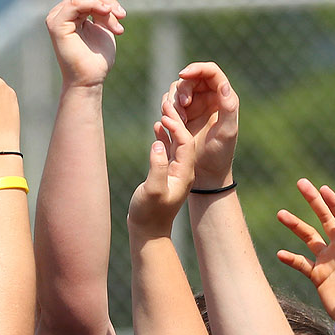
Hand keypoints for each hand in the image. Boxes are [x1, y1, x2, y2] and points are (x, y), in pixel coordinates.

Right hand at [46, 0, 126, 89]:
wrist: (90, 79)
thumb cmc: (97, 58)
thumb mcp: (105, 27)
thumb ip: (103, 10)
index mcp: (72, 12)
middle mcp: (62, 12)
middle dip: (109, 0)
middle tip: (122, 16)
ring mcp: (57, 17)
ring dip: (105, 5)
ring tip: (117, 22)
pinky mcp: (56, 24)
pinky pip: (75, 4)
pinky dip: (93, 4)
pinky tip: (106, 11)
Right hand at [125, 94, 200, 239]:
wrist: (149, 232)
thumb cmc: (149, 214)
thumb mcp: (152, 191)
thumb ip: (157, 167)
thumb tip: (159, 144)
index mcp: (184, 172)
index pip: (185, 142)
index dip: (177, 127)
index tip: (166, 115)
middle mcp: (183, 169)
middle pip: (184, 138)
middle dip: (176, 120)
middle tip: (167, 103)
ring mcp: (175, 171)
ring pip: (176, 141)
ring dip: (170, 125)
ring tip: (163, 109)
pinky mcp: (166, 173)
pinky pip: (168, 149)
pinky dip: (163, 136)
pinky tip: (157, 127)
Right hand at [170, 61, 239, 188]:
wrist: (205, 173)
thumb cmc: (220, 154)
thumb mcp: (227, 132)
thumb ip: (229, 107)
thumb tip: (224, 85)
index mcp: (222, 97)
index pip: (210, 72)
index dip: (196, 68)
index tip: (183, 75)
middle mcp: (208, 97)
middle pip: (190, 78)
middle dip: (183, 88)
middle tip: (183, 106)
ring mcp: (194, 105)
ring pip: (177, 89)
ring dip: (174, 101)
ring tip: (179, 121)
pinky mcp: (181, 114)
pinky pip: (169, 102)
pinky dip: (167, 109)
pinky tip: (173, 124)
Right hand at [276, 179, 334, 321]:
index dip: (332, 202)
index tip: (322, 188)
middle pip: (323, 219)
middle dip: (313, 202)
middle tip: (301, 183)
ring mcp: (326, 261)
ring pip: (308, 237)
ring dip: (295, 226)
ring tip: (281, 214)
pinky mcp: (317, 276)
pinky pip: (300, 263)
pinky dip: (290, 258)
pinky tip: (280, 254)